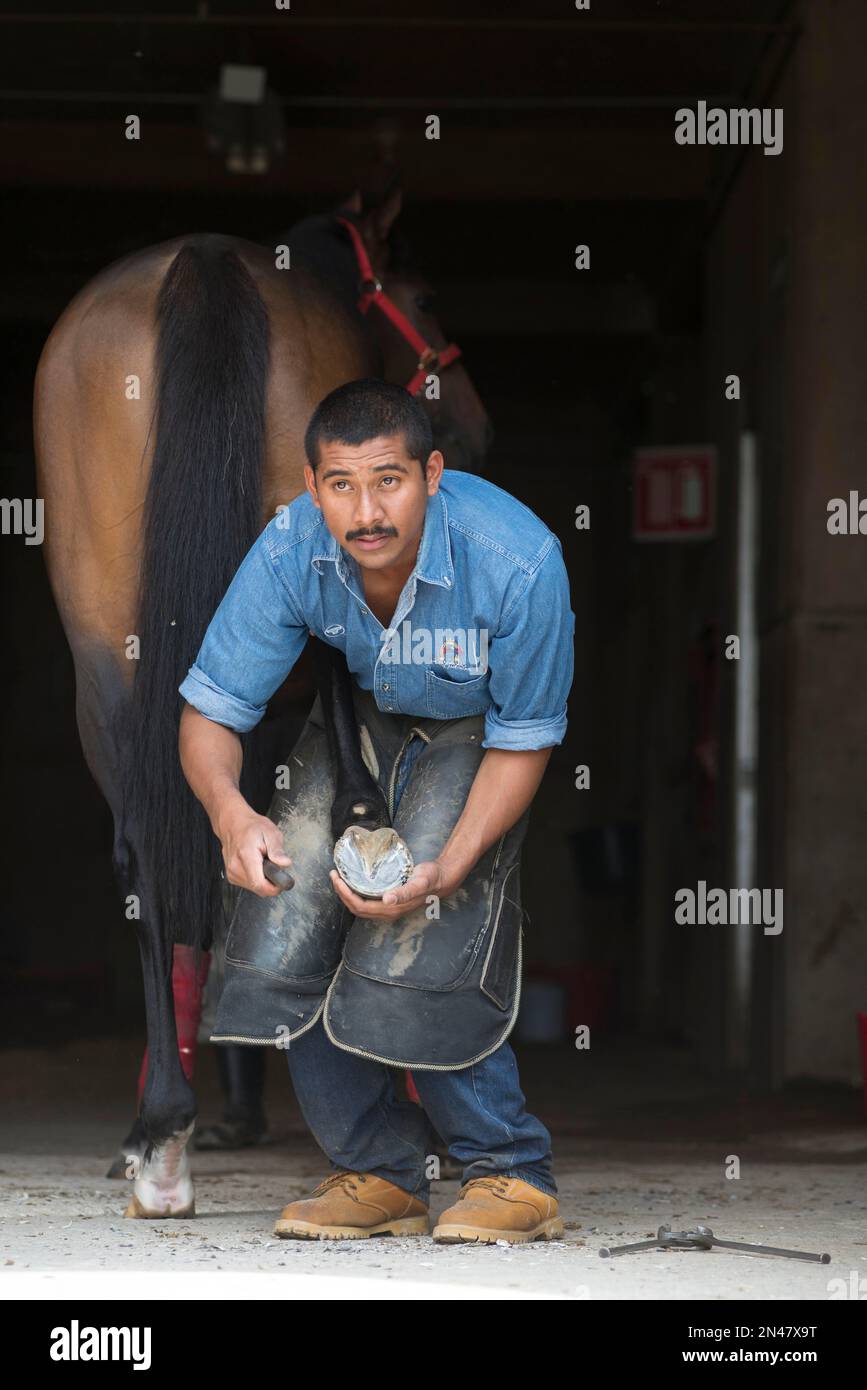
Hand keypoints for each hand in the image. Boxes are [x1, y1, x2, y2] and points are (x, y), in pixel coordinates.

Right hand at [217, 802, 291, 896]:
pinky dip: (257, 878)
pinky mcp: (231, 876)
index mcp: (246, 856)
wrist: (234, 824)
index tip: (283, 882)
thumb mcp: (271, 832)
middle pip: (259, 888)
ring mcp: (231, 873)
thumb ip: (278, 850)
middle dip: (271, 881)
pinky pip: (249, 885)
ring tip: (264, 863)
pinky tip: (257, 866)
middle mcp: (235, 867)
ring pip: (254, 888)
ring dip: (264, 880)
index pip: (260, 884)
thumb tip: (285, 864)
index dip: (274, 888)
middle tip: (274, 865)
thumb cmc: (252, 827)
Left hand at [329, 860, 456, 920]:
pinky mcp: (389, 901)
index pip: (360, 906)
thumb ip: (404, 892)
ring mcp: (388, 908)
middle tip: (334, 875)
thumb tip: (387, 899)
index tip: (337, 879)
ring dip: (347, 894)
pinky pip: (367, 901)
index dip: (345, 894)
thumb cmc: (430, 879)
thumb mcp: (418, 883)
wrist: (441, 879)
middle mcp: (387, 911)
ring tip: (339, 878)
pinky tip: (353, 882)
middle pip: (356, 908)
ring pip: (360, 906)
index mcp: (391, 909)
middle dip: (342, 893)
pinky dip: (355, 893)